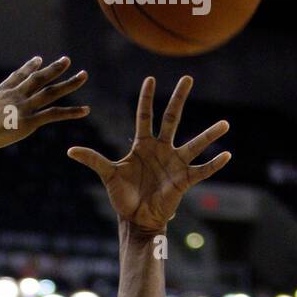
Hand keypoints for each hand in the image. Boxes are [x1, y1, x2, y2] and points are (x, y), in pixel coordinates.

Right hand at [0, 56, 88, 149]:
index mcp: (1, 92)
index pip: (19, 76)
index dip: (29, 68)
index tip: (39, 60)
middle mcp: (16, 95)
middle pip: (39, 79)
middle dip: (54, 69)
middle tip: (67, 60)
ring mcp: (24, 107)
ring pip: (51, 92)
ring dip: (69, 84)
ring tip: (84, 76)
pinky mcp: (29, 121)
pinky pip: (54, 115)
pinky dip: (71, 112)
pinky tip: (86, 110)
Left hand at [67, 75, 229, 233]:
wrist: (136, 218)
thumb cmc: (123, 196)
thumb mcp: (108, 175)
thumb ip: (93, 160)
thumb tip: (69, 150)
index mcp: (143, 145)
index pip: (145, 116)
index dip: (147, 98)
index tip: (150, 78)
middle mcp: (162, 149)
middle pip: (172, 118)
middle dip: (179, 98)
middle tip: (187, 78)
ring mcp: (175, 162)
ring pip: (195, 143)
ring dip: (209, 134)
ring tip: (225, 124)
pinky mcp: (184, 179)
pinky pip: (202, 170)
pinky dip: (214, 164)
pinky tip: (227, 154)